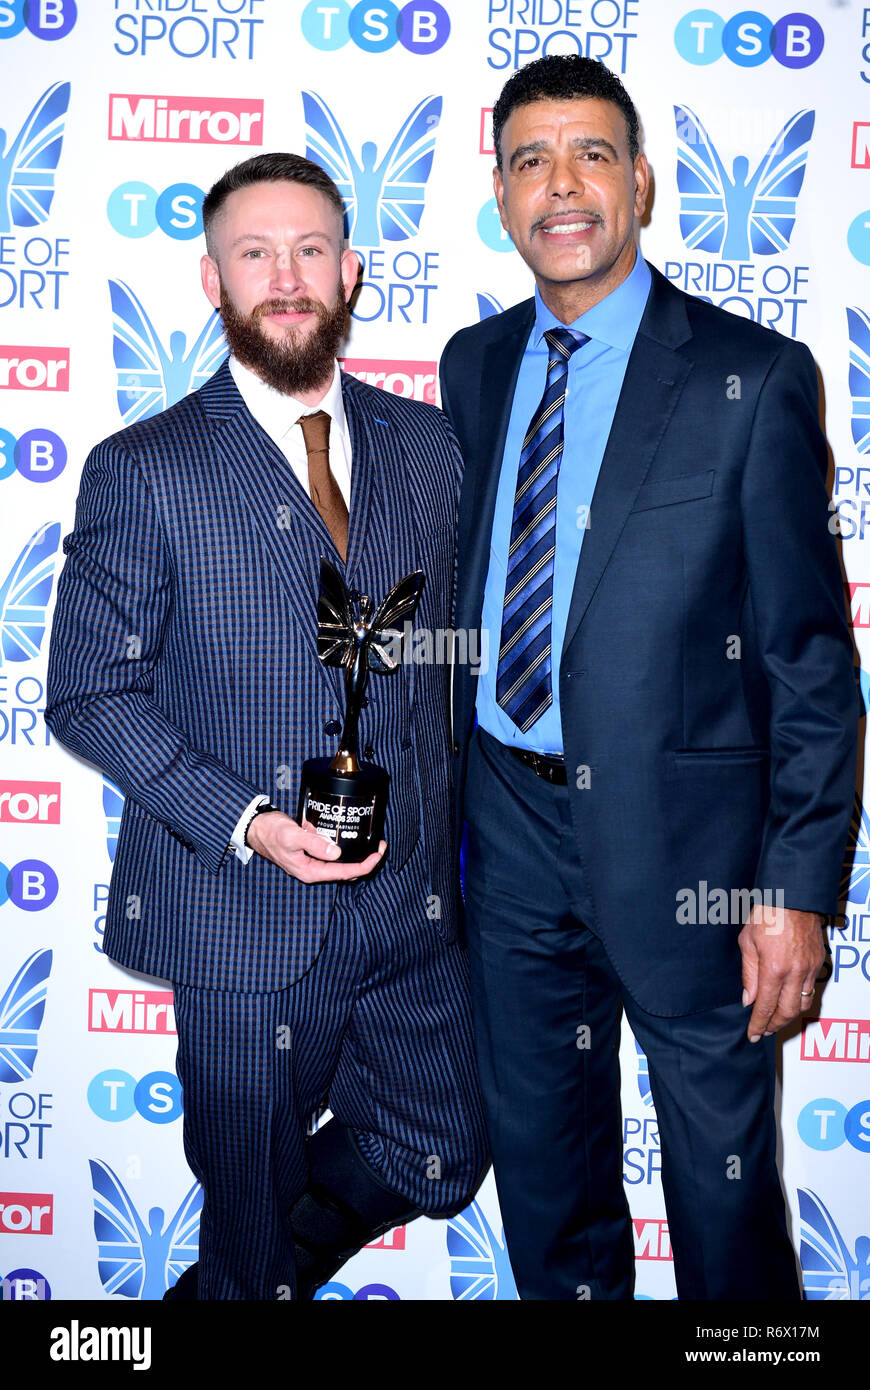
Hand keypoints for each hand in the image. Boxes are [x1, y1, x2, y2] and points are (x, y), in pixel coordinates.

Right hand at [246, 810, 384, 882]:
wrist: (256, 828)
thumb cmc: (272, 833)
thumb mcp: (293, 836)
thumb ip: (314, 844)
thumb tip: (336, 853)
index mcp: (310, 872)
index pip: (345, 873)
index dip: (365, 865)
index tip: (378, 853)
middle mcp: (313, 871)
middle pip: (347, 871)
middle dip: (366, 860)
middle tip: (379, 845)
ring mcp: (313, 863)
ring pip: (341, 863)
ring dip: (357, 855)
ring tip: (371, 842)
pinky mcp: (312, 854)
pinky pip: (333, 854)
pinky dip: (345, 848)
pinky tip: (350, 836)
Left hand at [738, 905, 824, 1041]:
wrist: (793, 896)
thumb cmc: (767, 914)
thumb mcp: (747, 942)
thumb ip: (749, 974)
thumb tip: (748, 1000)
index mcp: (774, 969)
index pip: (766, 1007)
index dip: (759, 1024)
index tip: (753, 1035)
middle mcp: (796, 972)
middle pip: (788, 1012)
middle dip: (775, 1025)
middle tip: (764, 1031)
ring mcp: (811, 968)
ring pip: (803, 1004)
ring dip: (789, 1015)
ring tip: (776, 1019)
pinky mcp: (819, 962)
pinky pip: (811, 989)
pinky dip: (801, 999)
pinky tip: (790, 999)